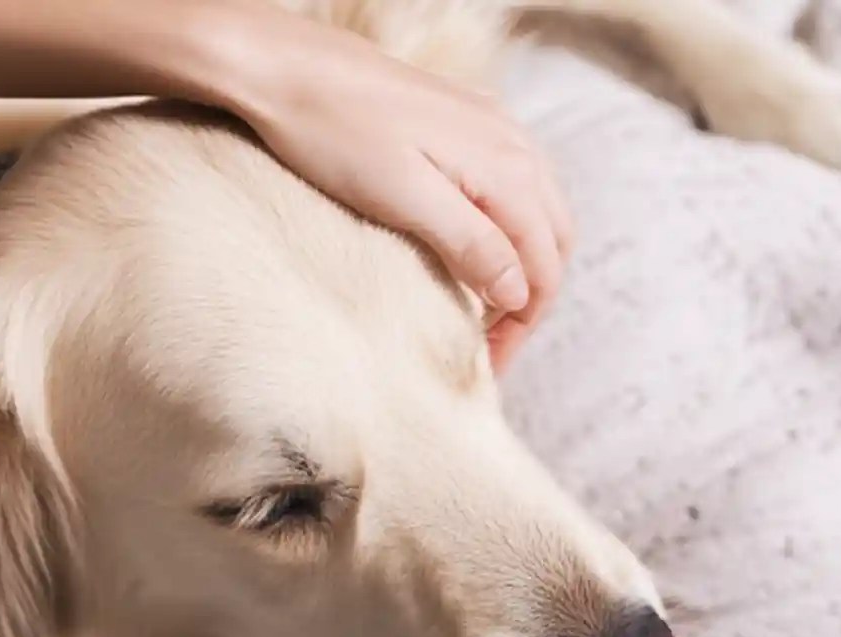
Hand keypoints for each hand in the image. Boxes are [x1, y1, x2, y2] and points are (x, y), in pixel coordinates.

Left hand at [229, 13, 574, 372]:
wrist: (287, 67)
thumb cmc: (336, 132)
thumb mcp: (406, 199)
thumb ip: (472, 244)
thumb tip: (520, 292)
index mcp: (507, 168)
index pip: (543, 267)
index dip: (522, 324)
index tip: (488, 365)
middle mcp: (514, 142)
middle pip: (552, 241)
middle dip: (529, 299)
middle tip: (488, 345)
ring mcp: (492, 125)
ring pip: (538, 211)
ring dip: (523, 263)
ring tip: (483, 305)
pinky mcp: (465, 118)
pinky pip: (514, 183)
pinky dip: (510, 226)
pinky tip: (477, 245)